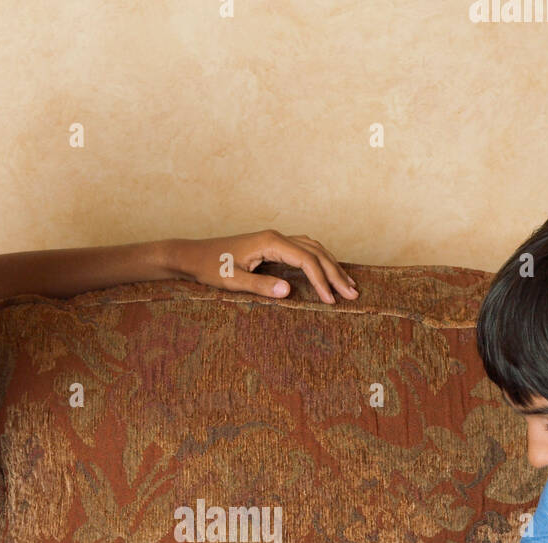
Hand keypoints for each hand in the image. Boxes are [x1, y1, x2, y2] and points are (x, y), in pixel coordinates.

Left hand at [173, 230, 357, 303]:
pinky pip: (304, 250)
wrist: (194, 255)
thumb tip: (288, 292)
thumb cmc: (210, 267)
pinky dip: (319, 261)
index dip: (321, 280)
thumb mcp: (232, 281)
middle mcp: (276, 236)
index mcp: (270, 242)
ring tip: (347, 285)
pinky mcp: (273, 246)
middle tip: (352, 294)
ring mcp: (275, 239)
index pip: (306, 260)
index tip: (330, 300)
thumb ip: (260, 286)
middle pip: (316, 252)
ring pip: (313, 249)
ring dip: (331, 266)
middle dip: (335, 273)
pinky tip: (327, 273)